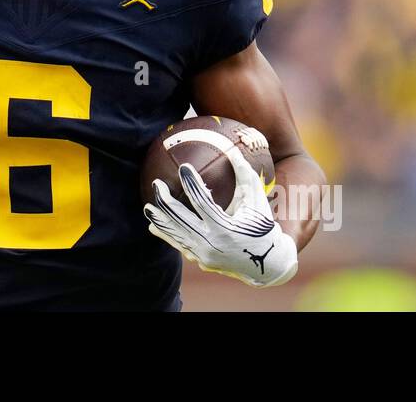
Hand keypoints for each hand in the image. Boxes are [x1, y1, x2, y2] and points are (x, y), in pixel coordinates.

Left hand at [144, 144, 298, 286]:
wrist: (268, 265)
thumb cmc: (263, 226)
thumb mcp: (257, 201)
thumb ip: (245, 176)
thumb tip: (234, 150)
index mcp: (226, 228)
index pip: (202, 202)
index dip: (192, 183)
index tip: (184, 167)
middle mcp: (211, 244)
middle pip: (180, 219)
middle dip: (165, 200)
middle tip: (157, 183)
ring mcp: (204, 254)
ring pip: (175, 234)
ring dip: (159, 219)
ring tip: (147, 205)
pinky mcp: (200, 260)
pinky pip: (178, 244)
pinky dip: (166, 234)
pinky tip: (153, 224)